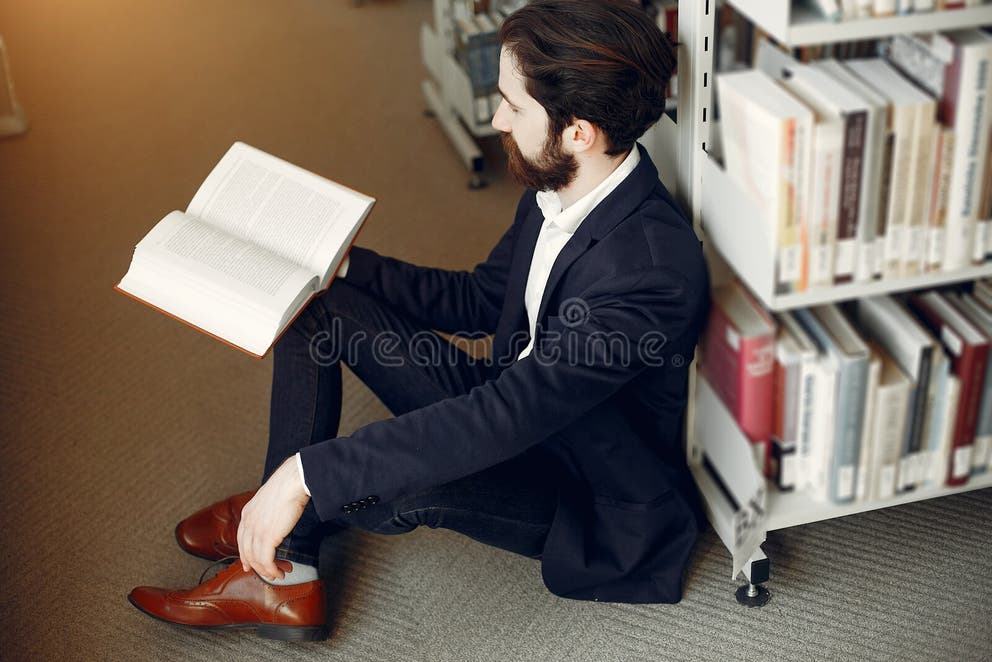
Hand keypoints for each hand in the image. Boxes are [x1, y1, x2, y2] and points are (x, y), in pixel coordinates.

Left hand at [237, 456, 309, 580]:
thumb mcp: (271, 498)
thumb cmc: (287, 485)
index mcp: (248, 512)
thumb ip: (268, 509)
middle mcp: (248, 523)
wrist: (293, 481)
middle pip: (246, 552)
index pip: (241, 540)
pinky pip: (266, 561)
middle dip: (256, 566)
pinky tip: (279, 572)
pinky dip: (272, 570)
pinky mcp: (267, 537)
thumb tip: (276, 516)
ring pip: (256, 559)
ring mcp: (256, 531)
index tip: (249, 564)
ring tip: (278, 574)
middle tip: (267, 573)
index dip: (245, 555)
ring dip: (268, 570)